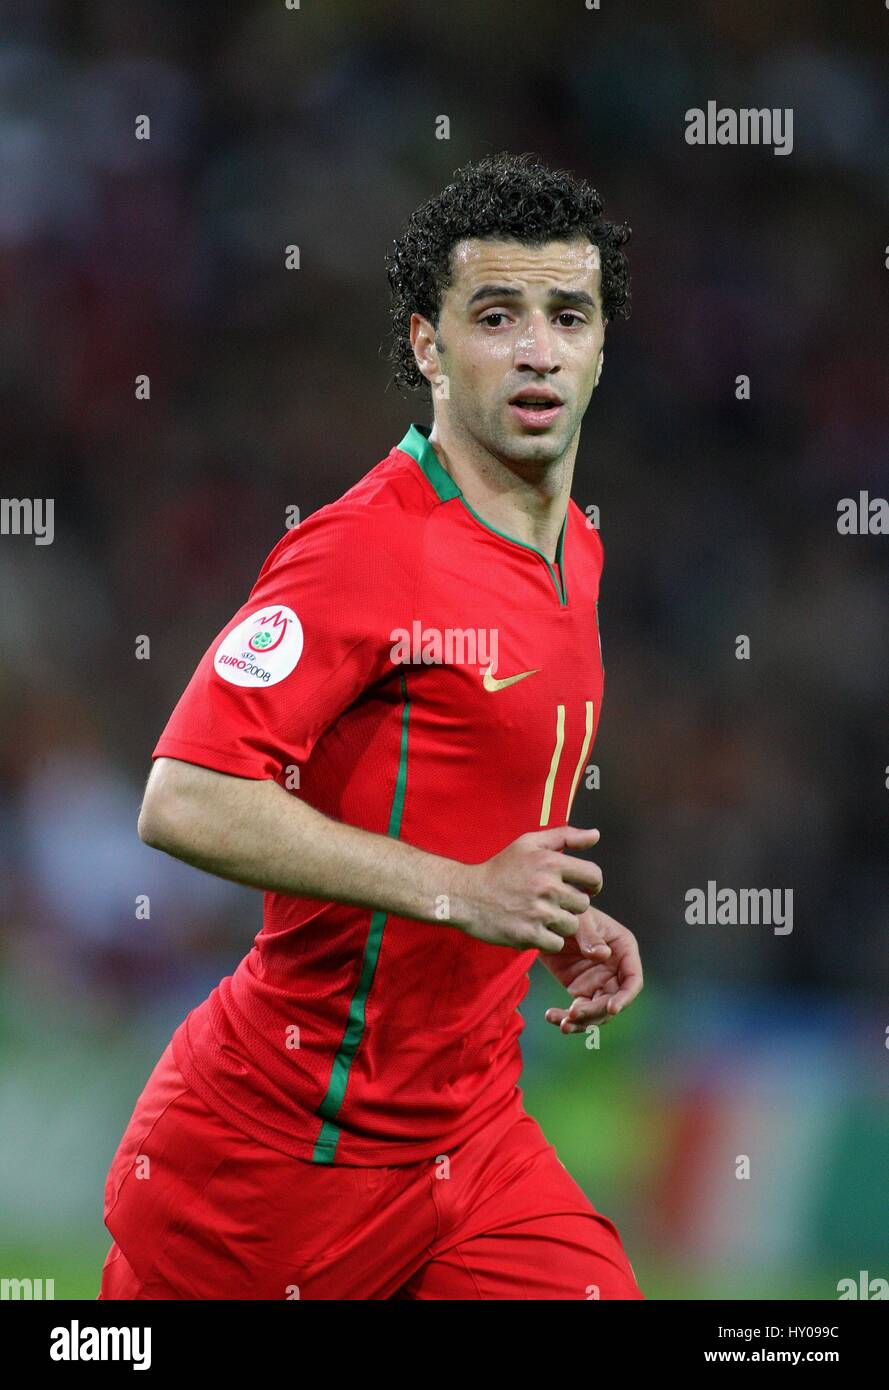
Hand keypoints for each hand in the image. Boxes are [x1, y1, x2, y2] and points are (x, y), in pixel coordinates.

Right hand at [449, 826, 603, 952]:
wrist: (466, 895)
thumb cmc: (500, 868)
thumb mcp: (529, 843)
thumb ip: (565, 836)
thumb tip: (596, 834)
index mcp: (550, 862)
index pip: (594, 875)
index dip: (592, 883)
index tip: (583, 887)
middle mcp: (547, 886)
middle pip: (584, 904)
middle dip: (571, 905)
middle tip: (552, 902)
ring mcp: (538, 912)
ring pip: (572, 925)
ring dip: (560, 924)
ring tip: (541, 915)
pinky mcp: (529, 935)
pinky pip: (556, 943)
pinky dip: (547, 940)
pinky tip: (533, 928)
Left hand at [541, 904, 642, 1032]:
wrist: (546, 918)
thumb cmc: (570, 911)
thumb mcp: (580, 918)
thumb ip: (590, 936)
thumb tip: (602, 955)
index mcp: (624, 950)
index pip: (632, 980)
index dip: (625, 998)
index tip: (611, 1009)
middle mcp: (615, 969)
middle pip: (613, 1001)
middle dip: (595, 1012)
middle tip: (574, 1014)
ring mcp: (598, 982)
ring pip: (596, 1011)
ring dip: (581, 1021)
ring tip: (562, 1024)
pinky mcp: (580, 990)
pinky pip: (577, 1010)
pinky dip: (566, 1018)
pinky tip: (552, 1017)